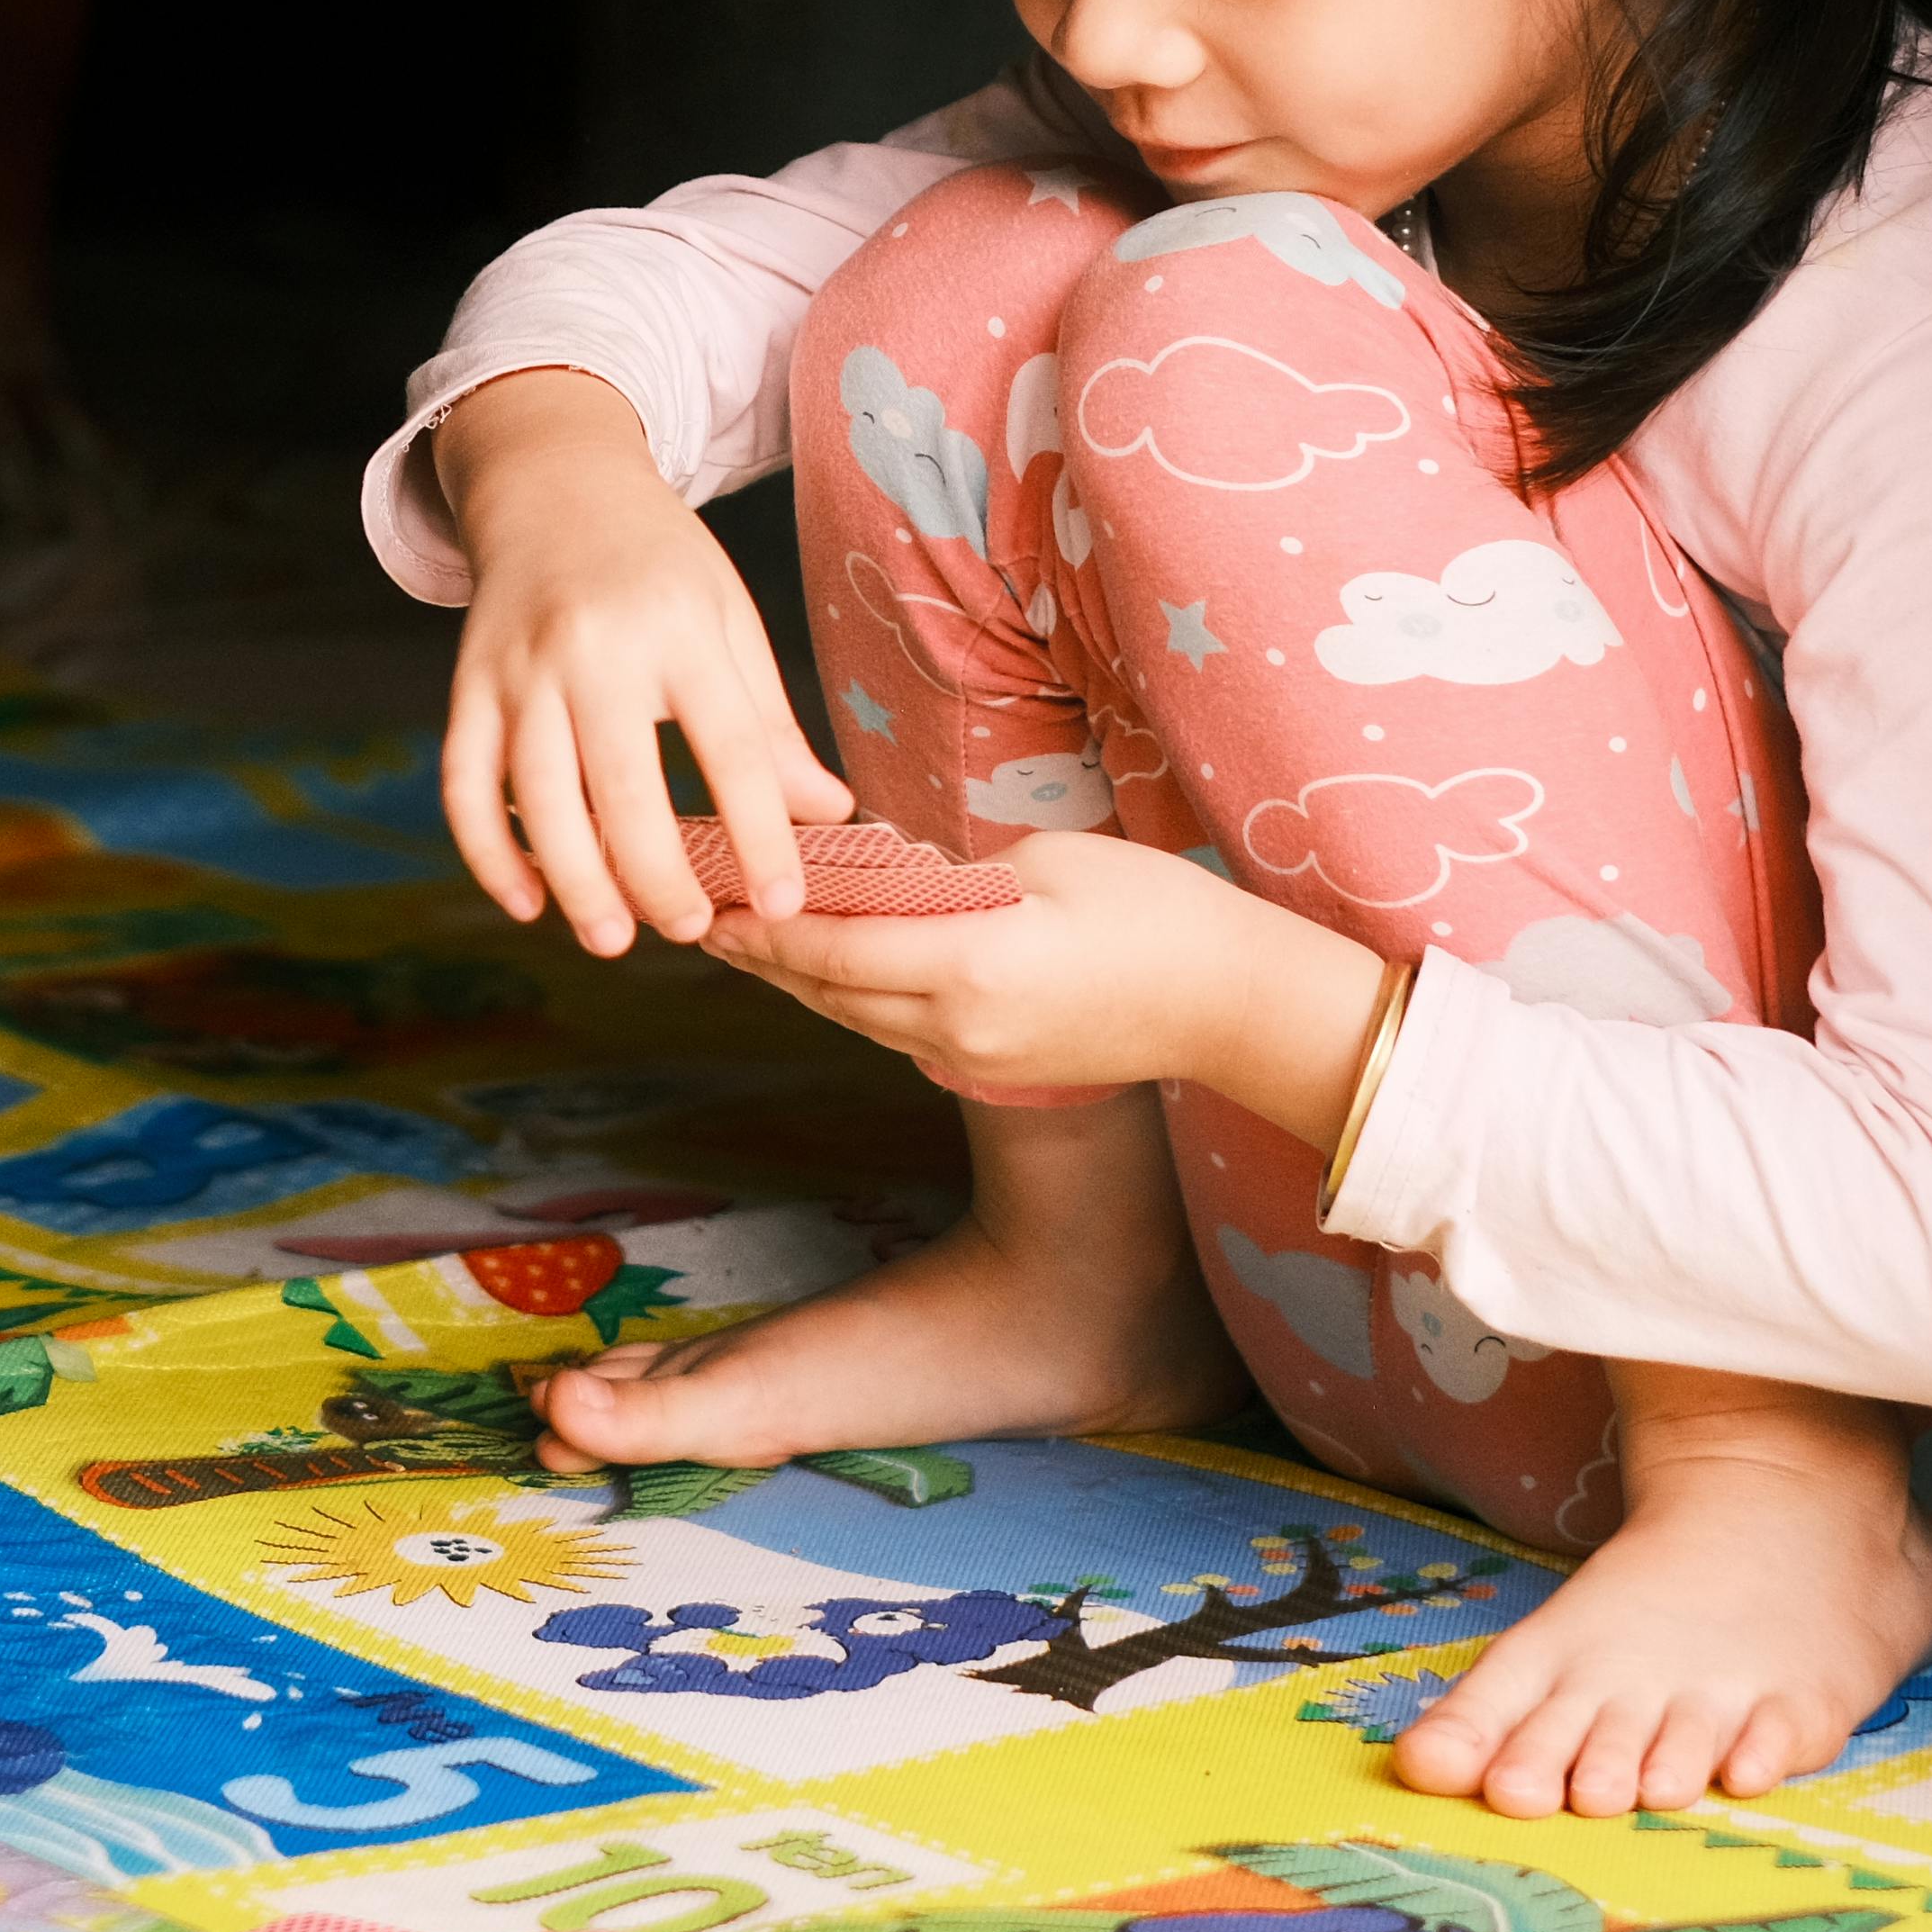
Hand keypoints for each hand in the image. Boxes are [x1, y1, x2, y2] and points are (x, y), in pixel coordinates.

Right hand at [432, 369, 859, 952]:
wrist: (551, 483)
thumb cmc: (656, 562)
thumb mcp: (728, 620)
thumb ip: (770, 724)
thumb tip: (829, 814)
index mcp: (679, 629)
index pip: (731, 751)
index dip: (762, 835)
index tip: (783, 903)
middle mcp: (595, 649)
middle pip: (624, 788)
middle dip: (658, 877)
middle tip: (690, 931)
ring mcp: (520, 669)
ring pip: (538, 798)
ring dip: (574, 881)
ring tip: (612, 938)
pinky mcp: (469, 685)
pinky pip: (465, 783)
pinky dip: (488, 852)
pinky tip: (525, 903)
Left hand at [695, 825, 1393, 1129]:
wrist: (1235, 1005)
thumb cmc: (1154, 913)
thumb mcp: (1044, 864)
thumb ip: (952, 875)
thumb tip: (888, 876)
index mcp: (967, 963)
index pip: (830, 943)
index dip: (759, 923)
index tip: (705, 895)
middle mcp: (955, 1024)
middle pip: (827, 989)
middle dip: (759, 954)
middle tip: (697, 912)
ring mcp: (973, 1057)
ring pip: (856, 1016)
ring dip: (797, 980)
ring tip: (740, 941)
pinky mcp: (994, 1068)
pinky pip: (896, 1031)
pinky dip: (851, 997)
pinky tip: (824, 969)